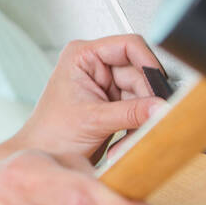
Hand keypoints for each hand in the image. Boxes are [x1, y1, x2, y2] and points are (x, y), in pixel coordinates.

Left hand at [11, 34, 168, 164]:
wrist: (44, 159)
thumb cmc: (50, 135)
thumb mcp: (94, 121)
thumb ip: (131, 112)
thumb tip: (162, 107)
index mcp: (83, 56)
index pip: (128, 46)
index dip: (148, 63)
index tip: (161, 86)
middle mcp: (96, 67)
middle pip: (140, 74)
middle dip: (144, 102)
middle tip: (149, 120)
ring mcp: (106, 86)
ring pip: (143, 96)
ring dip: (140, 120)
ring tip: (125, 139)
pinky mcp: (114, 105)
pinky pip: (140, 111)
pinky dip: (136, 128)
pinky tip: (122, 142)